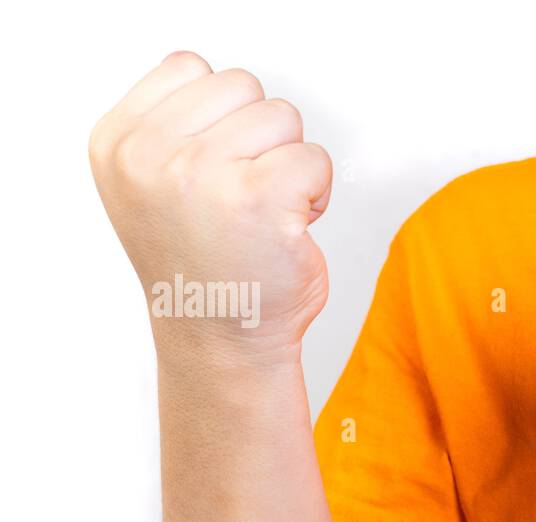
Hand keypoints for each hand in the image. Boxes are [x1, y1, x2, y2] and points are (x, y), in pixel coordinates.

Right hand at [89, 52, 331, 366]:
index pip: (189, 67)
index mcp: (118, 142)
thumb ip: (172, 124)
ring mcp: (200, 173)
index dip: (222, 117)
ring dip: (289, 165)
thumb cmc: (207, 264)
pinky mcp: (257, 197)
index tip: (215, 171)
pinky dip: (317, 193)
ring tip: (265, 214)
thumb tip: (205, 75)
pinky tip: (289, 228)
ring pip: (283, 117)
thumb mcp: (155, 182)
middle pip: (243, 87)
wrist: (223, 340)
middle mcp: (149, 155)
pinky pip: (314, 158)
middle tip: (245, 198)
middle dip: (260, 138)